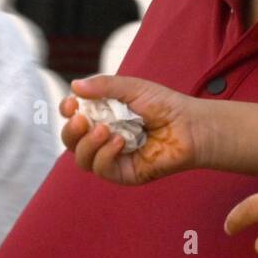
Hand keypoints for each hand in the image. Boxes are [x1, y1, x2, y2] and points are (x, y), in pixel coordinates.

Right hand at [62, 73, 212, 184]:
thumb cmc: (165, 105)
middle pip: (71, 140)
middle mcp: (104, 138)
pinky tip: (120, 142)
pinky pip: (101, 169)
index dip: (67, 111)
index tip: (71, 103)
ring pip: (82, 158)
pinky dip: (105, 155)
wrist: (191, 125)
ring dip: (87, 144)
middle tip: (81, 119)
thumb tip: (75, 85)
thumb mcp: (133, 88)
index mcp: (103, 116)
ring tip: (104, 130)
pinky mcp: (124, 173)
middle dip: (71, 130)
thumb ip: (105, 86)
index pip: (73, 117)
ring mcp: (113, 157)